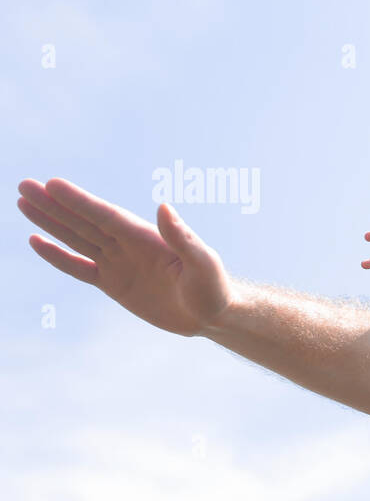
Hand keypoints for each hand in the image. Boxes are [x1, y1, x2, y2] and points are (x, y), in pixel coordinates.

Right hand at [18, 178, 232, 336]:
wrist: (212, 316)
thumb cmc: (214, 288)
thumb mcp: (203, 264)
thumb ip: (183, 238)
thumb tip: (164, 207)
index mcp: (146, 238)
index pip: (105, 216)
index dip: (79, 202)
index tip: (52, 184)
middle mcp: (128, 245)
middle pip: (84, 222)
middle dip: (54, 205)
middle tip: (25, 185)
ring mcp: (119, 263)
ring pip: (77, 238)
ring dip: (51, 222)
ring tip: (24, 202)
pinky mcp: (114, 284)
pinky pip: (80, 267)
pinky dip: (58, 256)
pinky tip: (37, 241)